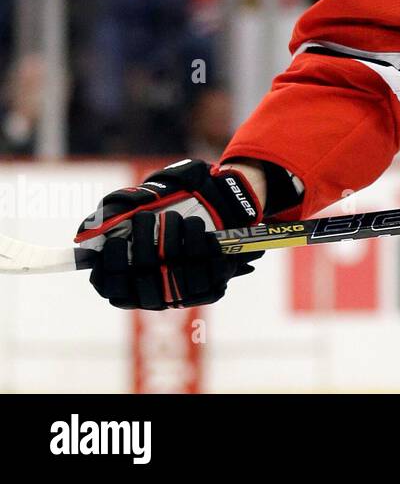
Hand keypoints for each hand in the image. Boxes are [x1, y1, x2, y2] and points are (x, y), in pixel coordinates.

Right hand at [75, 159, 263, 308]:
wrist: (223, 201)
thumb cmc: (175, 199)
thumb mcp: (143, 196)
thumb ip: (113, 209)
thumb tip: (85, 231)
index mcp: (130, 276)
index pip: (110, 286)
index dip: (108, 268)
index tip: (113, 243)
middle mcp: (154, 291)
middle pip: (141, 277)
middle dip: (143, 244)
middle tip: (150, 218)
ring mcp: (181, 293)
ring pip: (172, 274)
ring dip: (173, 241)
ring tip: (180, 219)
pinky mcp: (210, 289)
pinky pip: (205, 275)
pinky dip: (201, 247)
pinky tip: (203, 232)